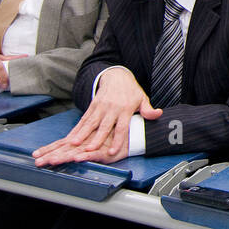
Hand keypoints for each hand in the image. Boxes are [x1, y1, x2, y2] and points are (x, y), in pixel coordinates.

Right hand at [33, 66, 159, 165]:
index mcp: (125, 109)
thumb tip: (159, 114)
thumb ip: (148, 109)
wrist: (116, 76)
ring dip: (82, 134)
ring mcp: (100, 107)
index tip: (113, 152)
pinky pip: (84, 118)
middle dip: (96, 139)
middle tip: (90, 149)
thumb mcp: (142, 98)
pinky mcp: (92, 105)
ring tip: (73, 144)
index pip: (121, 127)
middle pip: (103, 126)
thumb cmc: (131, 91)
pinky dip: (77, 128)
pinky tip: (69, 137)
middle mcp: (112, 109)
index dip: (117, 140)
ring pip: (90, 123)